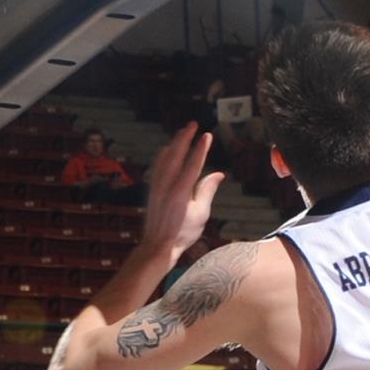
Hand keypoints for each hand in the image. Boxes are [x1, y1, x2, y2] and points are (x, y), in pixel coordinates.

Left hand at [141, 124, 224, 263]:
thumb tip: (217, 174)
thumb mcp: (201, 214)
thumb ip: (207, 190)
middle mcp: (167, 184)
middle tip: (192, 124)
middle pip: (175, 154)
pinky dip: (164, 154)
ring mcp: (157, 185)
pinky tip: (167, 150)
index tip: (206, 135)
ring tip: (181, 133)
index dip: (201, 148)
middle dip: (184, 137)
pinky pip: (157, 164)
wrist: (158, 245)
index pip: (193, 163)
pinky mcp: (152, 188)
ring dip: (173, 143)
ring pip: (164, 157)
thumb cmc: (183, 232)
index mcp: (181, 191)